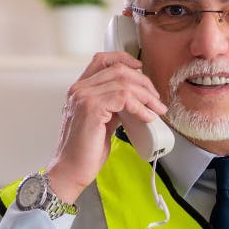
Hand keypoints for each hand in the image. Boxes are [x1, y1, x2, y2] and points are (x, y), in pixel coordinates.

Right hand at [45, 51, 168, 202]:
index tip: (140, 68)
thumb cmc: (85, 151)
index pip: (102, 60)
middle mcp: (79, 89)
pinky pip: (123, 97)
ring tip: (157, 109)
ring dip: (146, 95)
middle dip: (143, 82)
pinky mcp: (91, 108)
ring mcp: (83, 97)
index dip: (124, 59)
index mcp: (80, 89)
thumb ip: (113, 108)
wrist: (71, 169)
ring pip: (123, 82)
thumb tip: (135, 102)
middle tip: (156, 98)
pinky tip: (148, 116)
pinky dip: (140, 106)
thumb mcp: (102, 122)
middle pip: (117, 70)